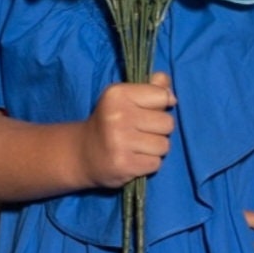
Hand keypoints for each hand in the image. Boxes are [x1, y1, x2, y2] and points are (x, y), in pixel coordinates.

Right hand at [79, 71, 176, 188]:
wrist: (83, 152)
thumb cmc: (110, 121)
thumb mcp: (124, 98)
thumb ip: (150, 88)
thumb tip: (170, 90)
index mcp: (118, 94)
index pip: (162, 96)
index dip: (160, 105)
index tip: (147, 111)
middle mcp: (118, 116)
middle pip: (168, 123)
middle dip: (160, 129)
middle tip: (141, 131)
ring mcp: (120, 142)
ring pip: (164, 145)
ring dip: (155, 148)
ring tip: (138, 146)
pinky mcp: (124, 164)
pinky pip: (156, 163)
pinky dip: (148, 163)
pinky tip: (134, 158)